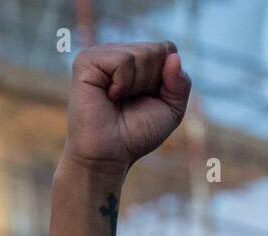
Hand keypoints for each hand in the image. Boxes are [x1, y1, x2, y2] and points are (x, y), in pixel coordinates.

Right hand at [63, 42, 191, 173]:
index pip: (168, 49)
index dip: (168, 78)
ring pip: (141, 53)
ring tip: (118, 99)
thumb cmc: (137, 133)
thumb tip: (174, 56)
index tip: (150, 98)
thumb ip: (180, 83)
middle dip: (153, 82)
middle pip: (157, 50)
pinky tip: (110, 95)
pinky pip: (123, 59)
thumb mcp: (171, 109)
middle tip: (132, 101)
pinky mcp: (86, 61)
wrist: (110, 154)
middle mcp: (118, 52)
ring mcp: (101, 54)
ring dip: (138, 84)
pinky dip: (124, 83)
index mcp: (136, 60)